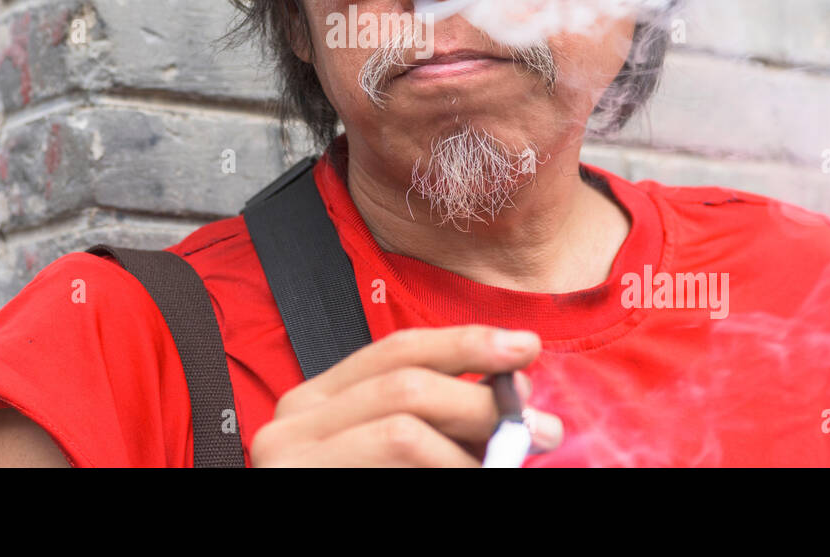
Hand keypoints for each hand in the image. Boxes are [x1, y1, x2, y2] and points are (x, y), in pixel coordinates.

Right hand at [249, 325, 563, 465]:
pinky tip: (467, 479)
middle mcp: (293, 421)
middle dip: (483, 401)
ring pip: (404, 430)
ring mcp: (288, 459)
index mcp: (315, 399)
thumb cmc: (359, 487)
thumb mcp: (387, 448)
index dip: (466, 342)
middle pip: (407, 385)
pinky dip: (447, 474)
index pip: (396, 348)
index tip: (526, 348)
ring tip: (502, 466)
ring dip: (470, 450)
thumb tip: (515, 390)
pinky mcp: (299, 486)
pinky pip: (397, 471)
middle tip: (540, 427)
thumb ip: (434, 419)